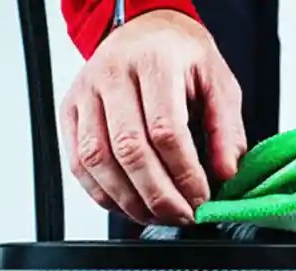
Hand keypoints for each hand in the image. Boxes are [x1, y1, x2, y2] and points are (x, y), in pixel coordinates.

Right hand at [60, 10, 246, 224]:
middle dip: (159, 195)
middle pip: (129, 150)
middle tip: (183, 216)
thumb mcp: (218, 83)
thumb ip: (226, 131)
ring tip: (158, 216)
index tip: (202, 199)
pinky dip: (103, 194)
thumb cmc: (181, 57)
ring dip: (130, 201)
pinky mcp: (69, 111)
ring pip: (98, 161)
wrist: (144, 30)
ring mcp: (85, 93)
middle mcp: (112, 74)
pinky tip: (129, 205)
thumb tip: (226, 176)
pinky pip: (79, 164)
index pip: (165, 130)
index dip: (184, 174)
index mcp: (154, 62)